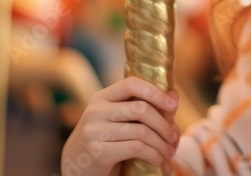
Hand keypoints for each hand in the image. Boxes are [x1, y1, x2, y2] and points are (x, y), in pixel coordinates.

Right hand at [61, 76, 181, 175]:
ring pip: (142, 131)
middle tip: (175, 137)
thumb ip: (142, 108)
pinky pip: (137, 149)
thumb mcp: (118, 121)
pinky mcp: (99, 152)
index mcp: (101, 98)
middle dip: (164, 124)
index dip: (155, 91)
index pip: (131, 84)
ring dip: (162, 144)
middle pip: (141, 109)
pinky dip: (155, 156)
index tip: (173, 105)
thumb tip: (175, 95)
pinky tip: (161, 163)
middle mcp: (96, 111)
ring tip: (170, 154)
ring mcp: (94, 131)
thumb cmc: (104, 142)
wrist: (76, 170)